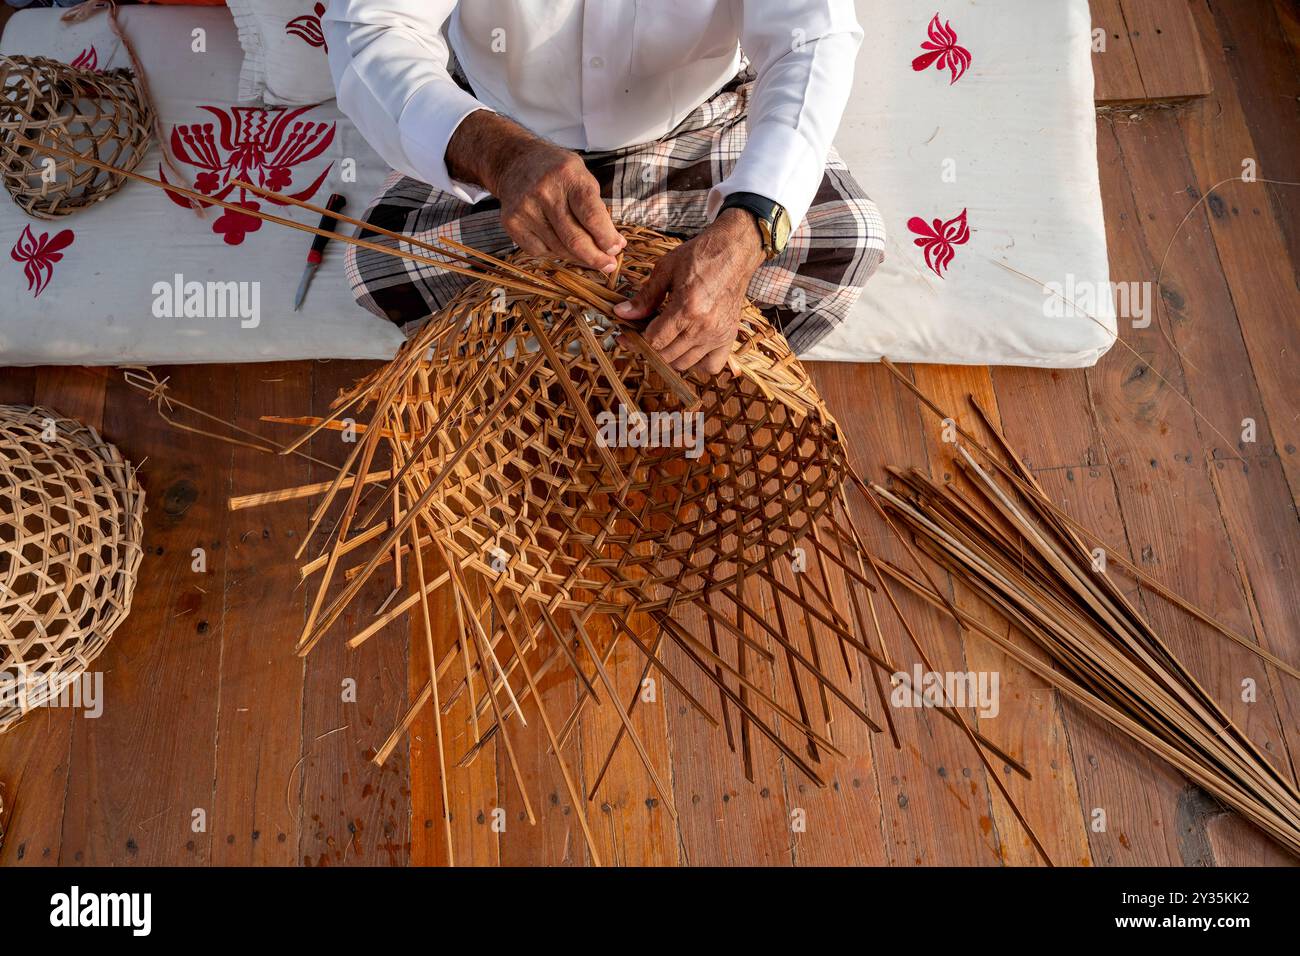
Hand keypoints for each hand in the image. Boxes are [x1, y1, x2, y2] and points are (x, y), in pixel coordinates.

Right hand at [447, 110, 624, 271]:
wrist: (515, 162)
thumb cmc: (557, 173)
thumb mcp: (582, 176)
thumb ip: (597, 208)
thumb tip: (613, 246)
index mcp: (568, 176)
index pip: (591, 215)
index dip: (606, 238)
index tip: (616, 249)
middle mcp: (545, 192)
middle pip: (574, 239)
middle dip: (595, 257)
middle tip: (608, 265)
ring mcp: (525, 208)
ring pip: (558, 249)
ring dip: (578, 258)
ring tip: (590, 257)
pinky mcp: (512, 222)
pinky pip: (539, 251)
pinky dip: (555, 253)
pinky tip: (562, 245)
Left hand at [613, 208, 765, 375]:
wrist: (734, 251)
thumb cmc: (700, 255)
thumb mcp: (666, 269)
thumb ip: (645, 297)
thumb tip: (621, 313)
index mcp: (686, 308)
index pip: (653, 340)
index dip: (634, 341)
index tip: (625, 337)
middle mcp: (703, 327)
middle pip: (666, 355)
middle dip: (649, 348)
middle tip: (642, 335)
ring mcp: (718, 334)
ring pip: (684, 364)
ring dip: (669, 356)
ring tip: (663, 339)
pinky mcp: (729, 336)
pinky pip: (711, 366)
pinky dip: (698, 364)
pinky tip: (688, 348)